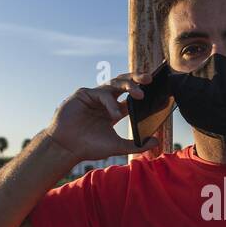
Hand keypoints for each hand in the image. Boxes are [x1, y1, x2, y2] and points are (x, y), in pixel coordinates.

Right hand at [45, 71, 159, 161]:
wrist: (66, 148)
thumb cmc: (89, 146)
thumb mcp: (117, 146)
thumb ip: (136, 145)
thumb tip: (157, 142)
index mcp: (114, 109)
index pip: (131, 96)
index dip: (143, 92)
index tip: (158, 91)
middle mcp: (105, 100)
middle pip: (124, 83)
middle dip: (137, 79)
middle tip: (150, 79)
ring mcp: (94, 95)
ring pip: (114, 83)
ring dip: (128, 85)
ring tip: (139, 94)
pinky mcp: (83, 94)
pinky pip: (101, 94)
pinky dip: (110, 103)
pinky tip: (114, 114)